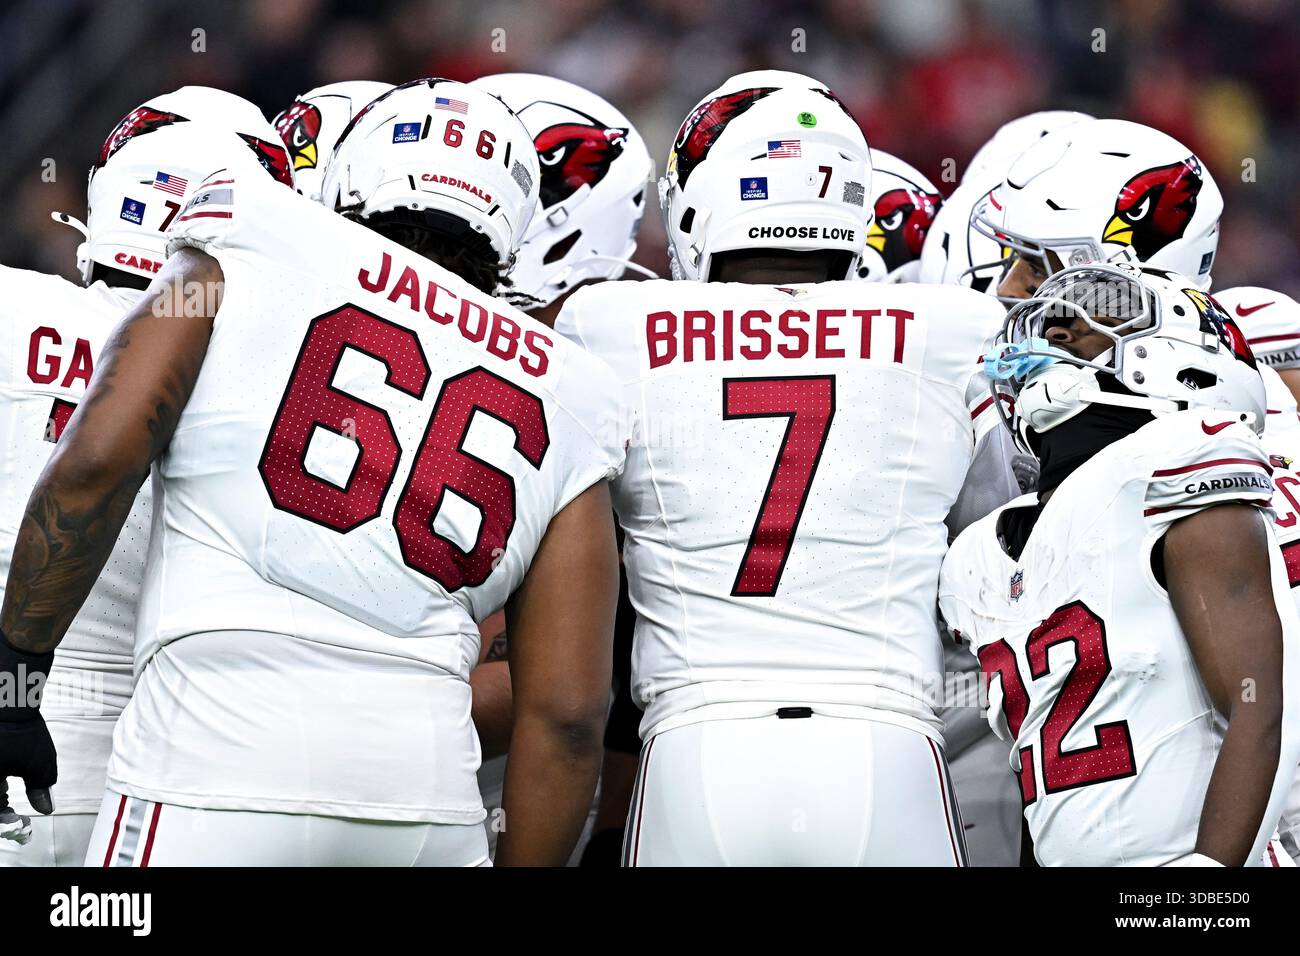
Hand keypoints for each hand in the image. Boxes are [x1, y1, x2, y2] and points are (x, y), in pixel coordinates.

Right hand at [0, 631, 56, 817]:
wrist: (9, 698)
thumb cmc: (24, 733)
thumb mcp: (41, 765)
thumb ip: (40, 790)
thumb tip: (45, 808)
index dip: (5, 817)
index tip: (13, 818)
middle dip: (0, 800)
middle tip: (8, 803)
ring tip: (5, 787)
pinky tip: (1, 772)